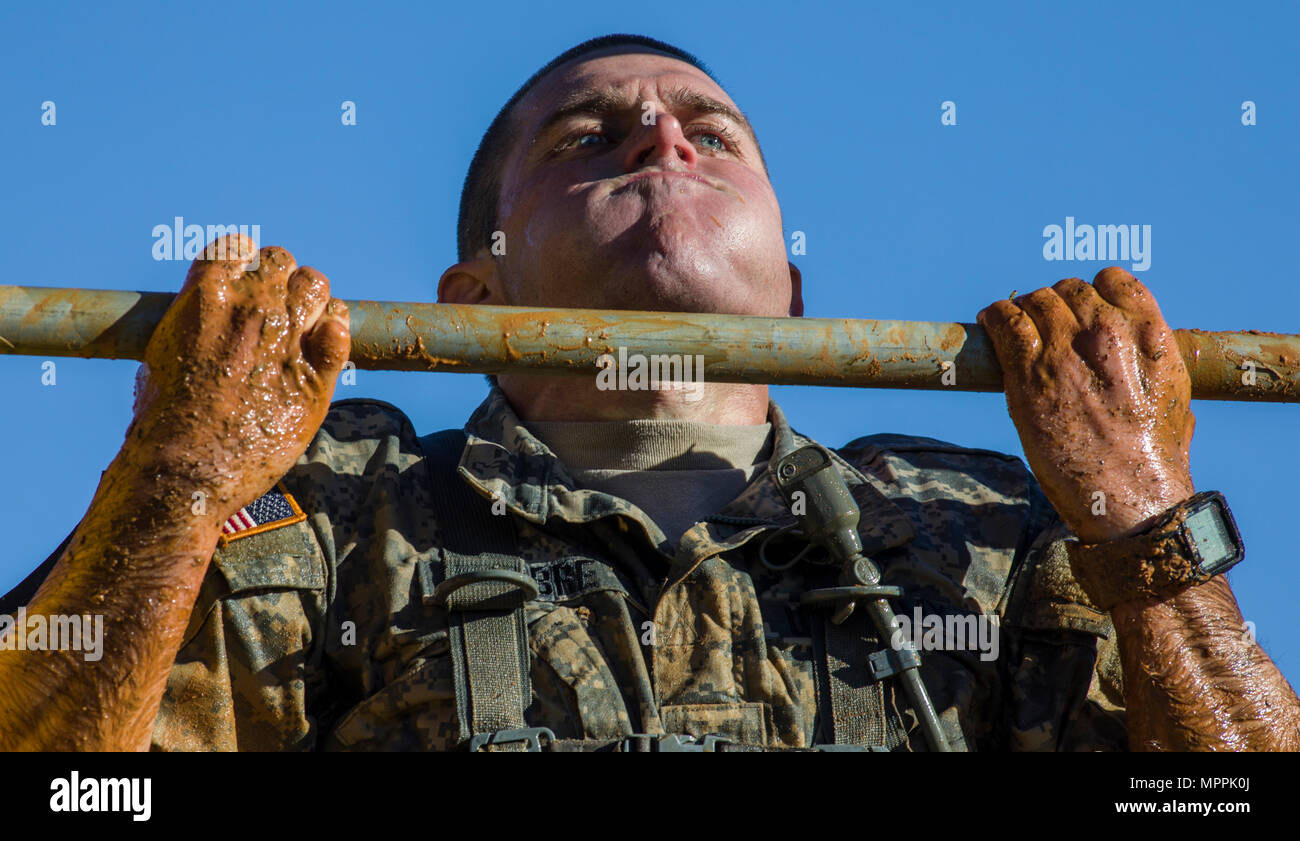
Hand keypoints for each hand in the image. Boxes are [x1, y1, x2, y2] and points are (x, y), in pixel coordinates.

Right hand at [126, 234, 349, 520]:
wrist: (185, 469)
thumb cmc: (163, 419)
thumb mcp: (163, 353)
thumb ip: (195, 323)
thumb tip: (208, 317)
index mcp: (206, 296)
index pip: (236, 248)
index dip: (244, 260)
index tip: (246, 276)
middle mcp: (250, 307)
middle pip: (281, 262)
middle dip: (280, 279)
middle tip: (277, 307)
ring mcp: (286, 338)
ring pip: (315, 285)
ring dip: (311, 297)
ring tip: (304, 322)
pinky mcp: (315, 374)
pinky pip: (340, 328)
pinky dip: (337, 328)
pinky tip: (326, 341)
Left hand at [977, 267, 1193, 543]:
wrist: (1129, 496)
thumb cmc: (1154, 457)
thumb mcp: (1174, 395)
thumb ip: (1154, 362)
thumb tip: (1140, 356)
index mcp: (1149, 333)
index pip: (1113, 280)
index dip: (1092, 291)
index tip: (1081, 307)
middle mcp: (1107, 332)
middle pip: (1068, 290)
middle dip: (1055, 304)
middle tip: (1044, 325)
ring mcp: (1065, 350)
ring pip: (1034, 301)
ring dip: (1023, 309)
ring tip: (1013, 322)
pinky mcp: (1028, 373)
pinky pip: (1005, 323)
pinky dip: (994, 317)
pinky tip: (988, 321)